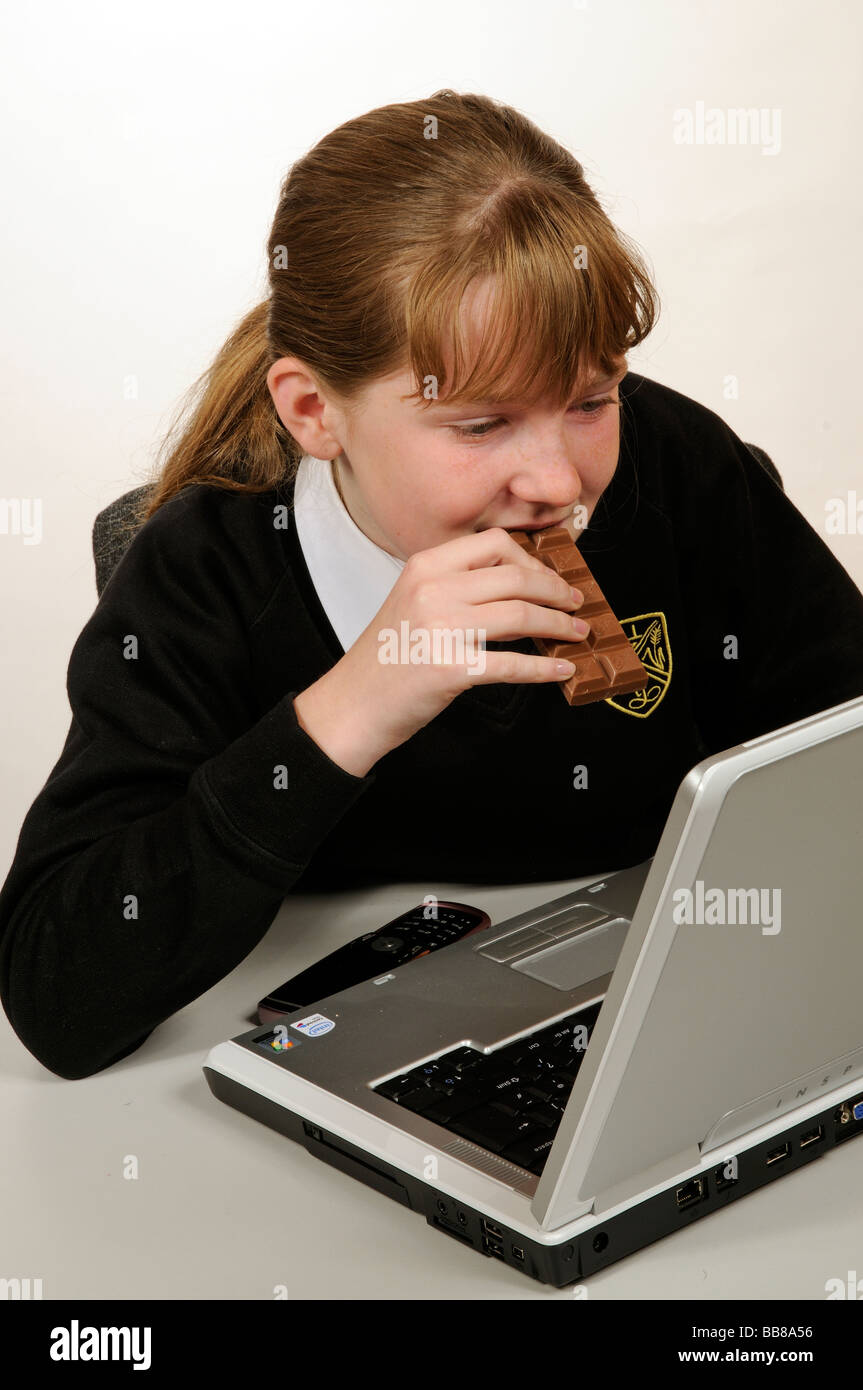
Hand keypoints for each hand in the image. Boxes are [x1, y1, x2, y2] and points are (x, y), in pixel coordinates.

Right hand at [293, 526, 589, 776]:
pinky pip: (513, 664)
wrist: (354, 703)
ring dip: (559, 625)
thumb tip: (525, 591)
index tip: (549, 578)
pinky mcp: (451, 669)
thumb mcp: (415, 603)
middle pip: (516, 578)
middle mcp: (432, 591)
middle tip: (575, 604)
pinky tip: (561, 669)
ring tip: (577, 634)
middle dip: (557, 591)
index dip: (532, 560)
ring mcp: (441, 629)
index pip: (494, 543)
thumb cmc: (388, 656)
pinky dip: (545, 668)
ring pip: (521, 616)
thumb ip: (460, 589)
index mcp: (425, 567)